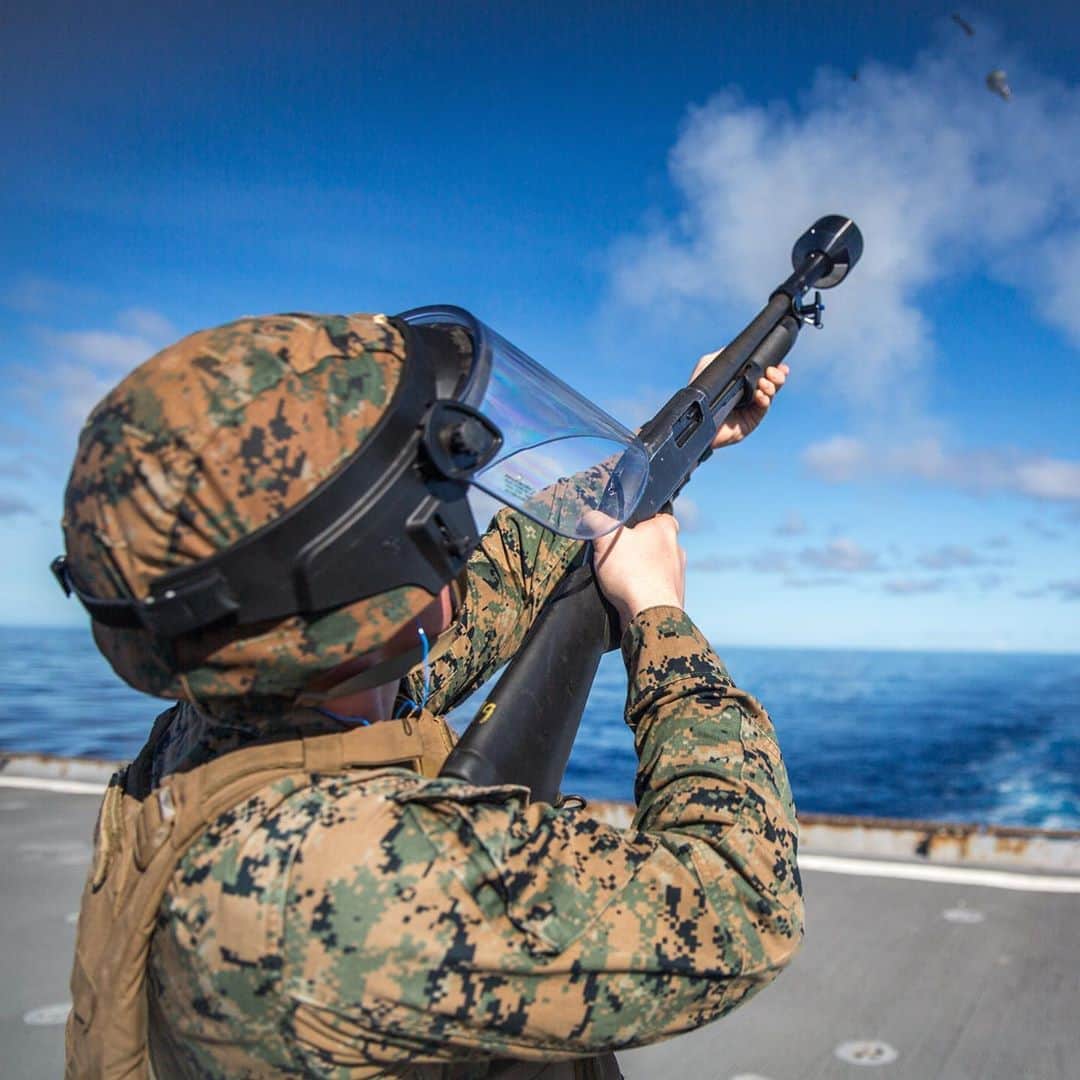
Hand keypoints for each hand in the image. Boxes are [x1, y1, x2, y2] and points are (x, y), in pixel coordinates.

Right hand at [589, 512, 685, 634]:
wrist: (650, 615)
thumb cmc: (632, 572)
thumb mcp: (606, 539)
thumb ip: (596, 522)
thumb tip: (589, 516)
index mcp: (666, 528)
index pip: (655, 515)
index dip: (636, 520)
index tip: (620, 530)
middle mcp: (677, 549)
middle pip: (652, 542)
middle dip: (635, 548)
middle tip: (615, 555)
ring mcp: (678, 575)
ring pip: (654, 566)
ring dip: (639, 571)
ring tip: (619, 579)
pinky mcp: (674, 597)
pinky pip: (655, 588)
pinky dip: (643, 590)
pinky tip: (628, 595)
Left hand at [690, 350, 788, 448]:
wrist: (695, 419)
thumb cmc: (699, 393)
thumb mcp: (707, 366)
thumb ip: (722, 355)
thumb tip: (739, 347)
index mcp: (744, 379)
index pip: (765, 370)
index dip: (774, 366)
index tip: (778, 363)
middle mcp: (751, 392)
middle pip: (773, 381)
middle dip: (777, 375)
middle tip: (772, 372)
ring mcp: (752, 406)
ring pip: (771, 393)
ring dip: (772, 386)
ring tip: (763, 383)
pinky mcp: (751, 420)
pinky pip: (764, 408)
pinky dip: (765, 399)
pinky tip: (760, 395)